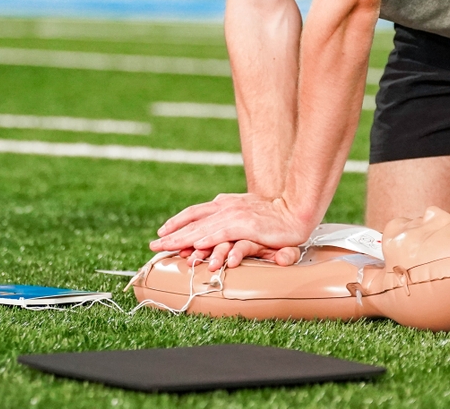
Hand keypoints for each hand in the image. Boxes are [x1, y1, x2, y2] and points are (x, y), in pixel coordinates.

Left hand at [151, 193, 311, 269]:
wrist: (295, 212)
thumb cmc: (272, 217)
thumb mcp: (245, 214)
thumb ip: (229, 219)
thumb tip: (213, 228)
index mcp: (225, 203)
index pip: (194, 212)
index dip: (177, 222)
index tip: (162, 232)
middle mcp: (226, 207)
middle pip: (193, 221)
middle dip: (172, 234)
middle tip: (154, 245)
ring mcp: (235, 215)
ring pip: (203, 228)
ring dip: (183, 239)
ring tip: (167, 247)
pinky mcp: (246, 225)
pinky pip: (222, 233)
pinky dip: (207, 240)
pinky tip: (195, 247)